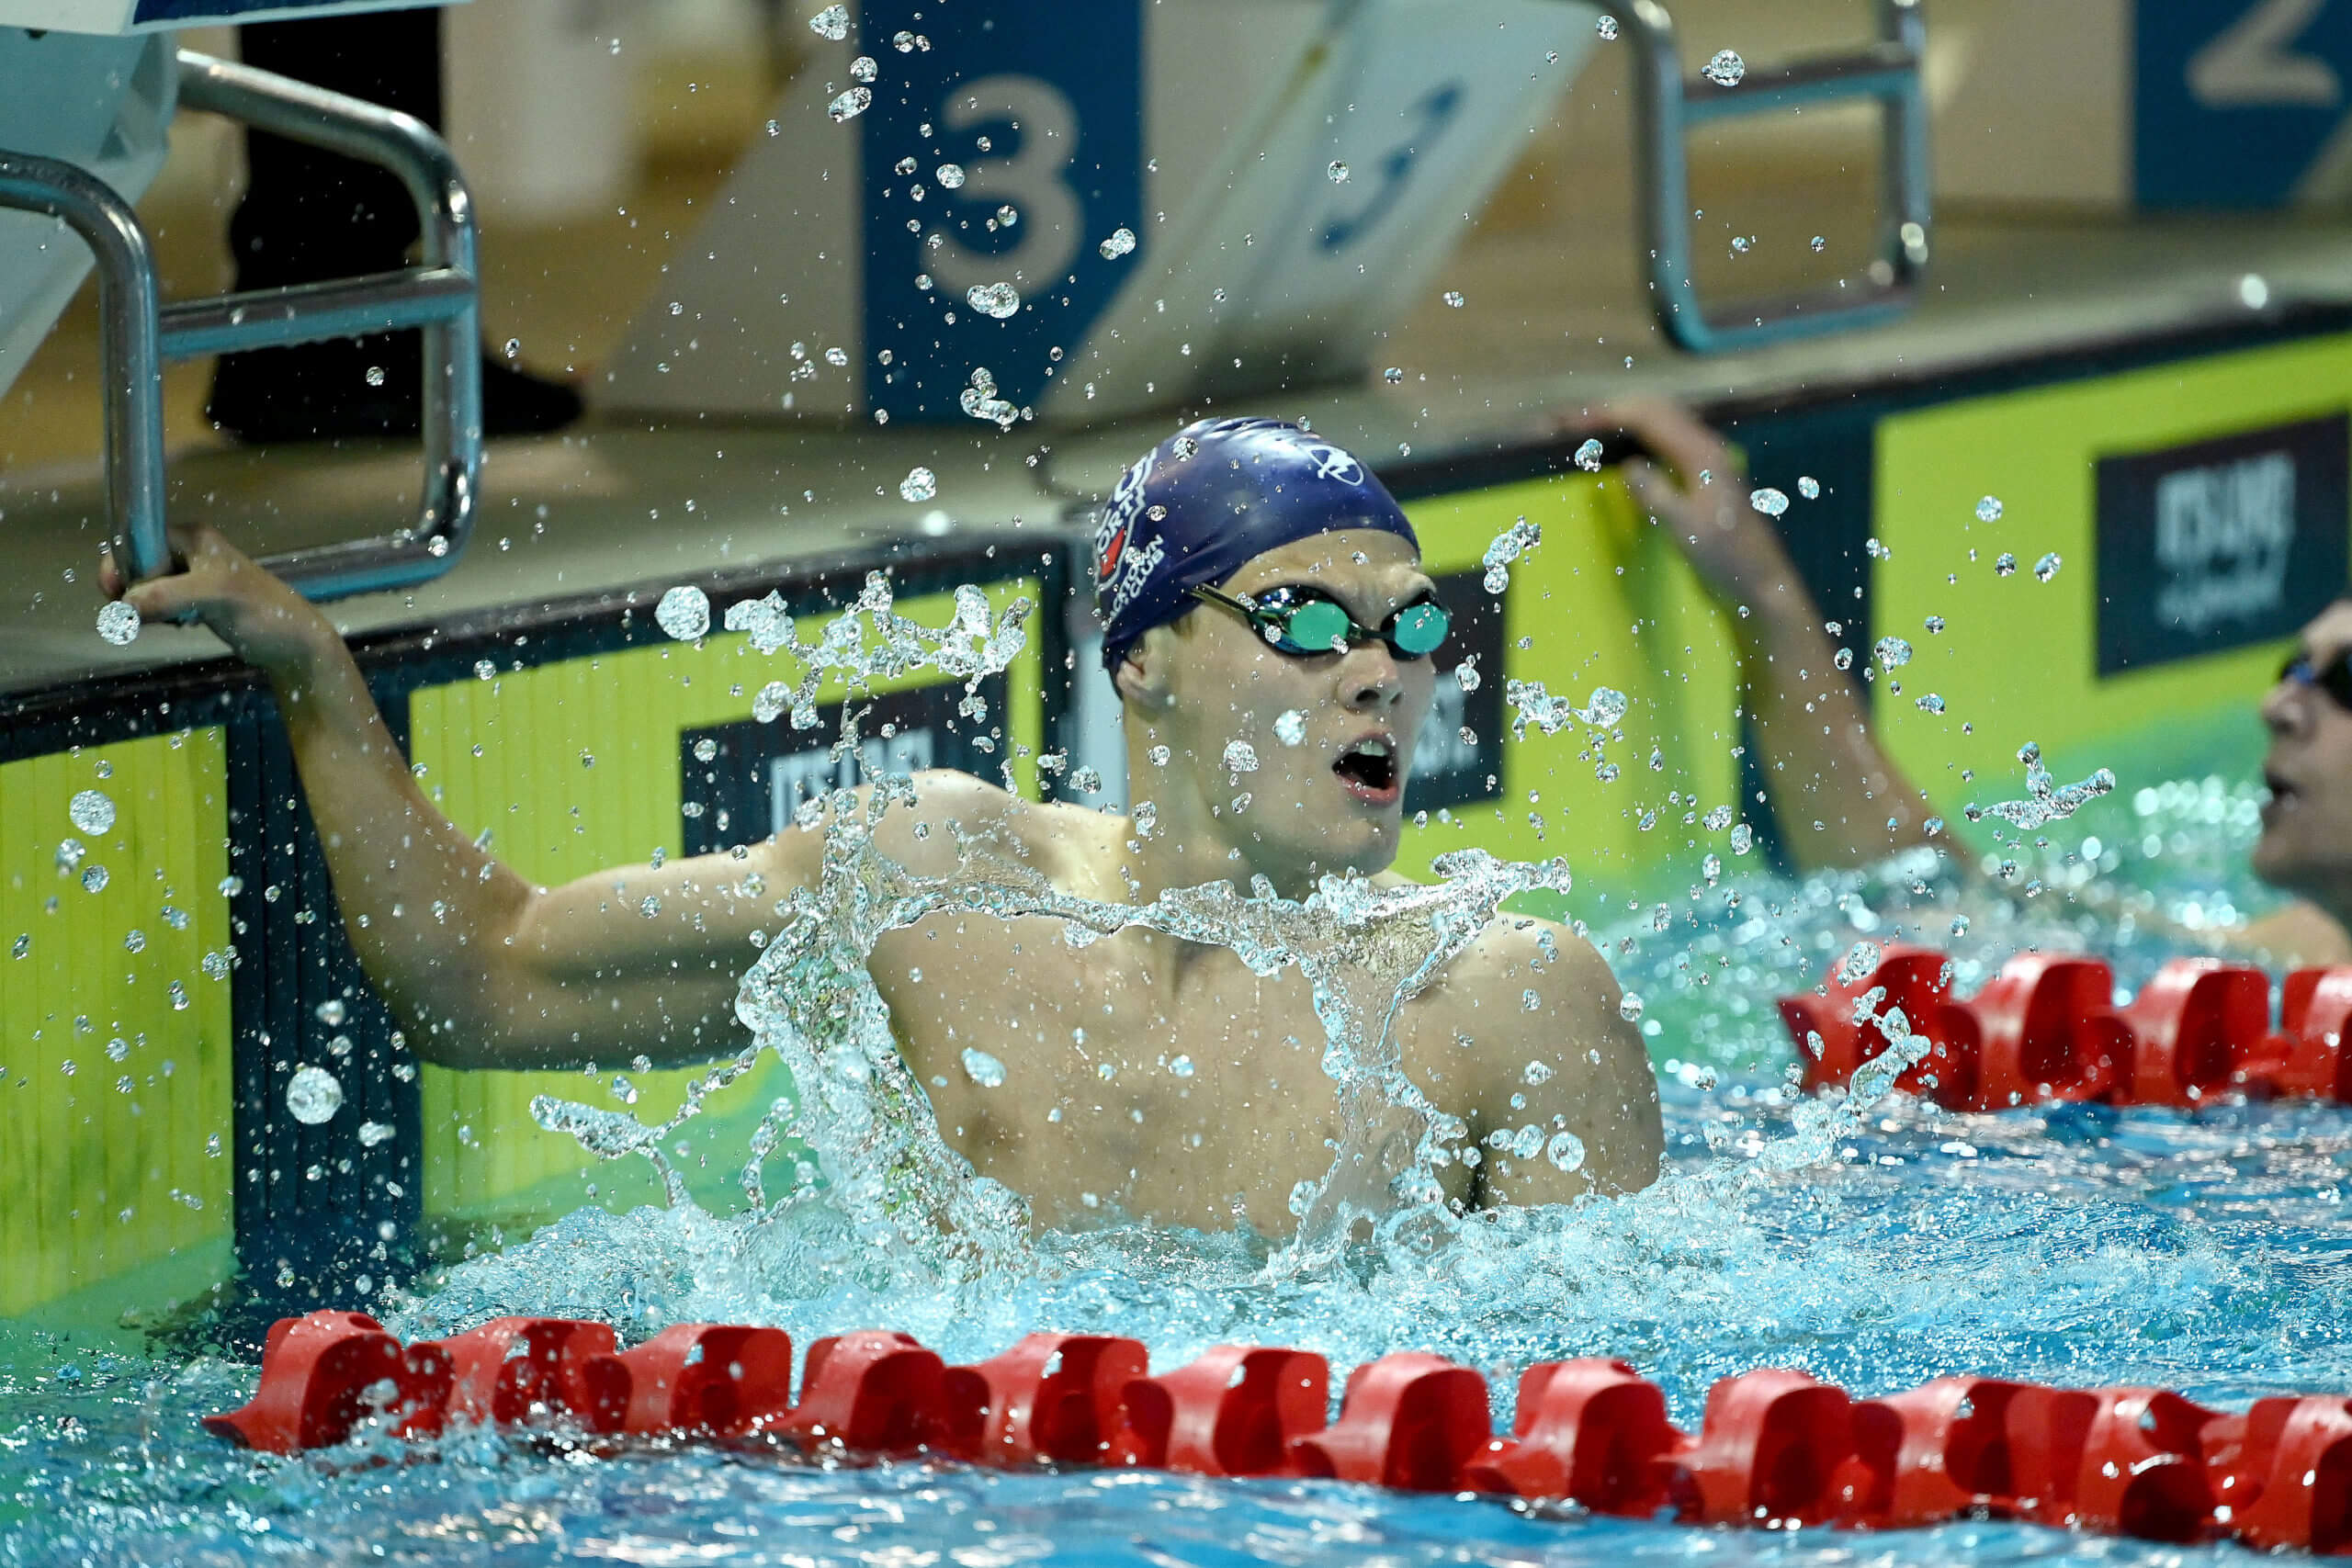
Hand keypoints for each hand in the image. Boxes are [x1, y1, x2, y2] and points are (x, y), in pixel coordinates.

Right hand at [98, 524, 334, 676]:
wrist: (294, 644)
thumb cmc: (263, 613)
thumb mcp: (214, 597)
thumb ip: (167, 595)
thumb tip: (121, 605)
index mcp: (192, 537)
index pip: (137, 538)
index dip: (120, 563)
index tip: (114, 592)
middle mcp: (190, 550)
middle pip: (136, 564)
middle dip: (133, 590)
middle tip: (143, 614)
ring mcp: (192, 576)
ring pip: (145, 587)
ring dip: (146, 607)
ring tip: (171, 621)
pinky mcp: (195, 600)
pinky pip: (160, 604)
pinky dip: (160, 616)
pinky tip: (183, 625)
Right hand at [1597, 397, 1800, 613]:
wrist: (1760, 579)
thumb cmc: (1725, 557)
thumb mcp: (1685, 530)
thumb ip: (1655, 495)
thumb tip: (1628, 466)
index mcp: (1701, 454)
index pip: (1648, 418)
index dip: (1609, 415)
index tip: (1574, 422)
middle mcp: (1706, 446)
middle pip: (1656, 408)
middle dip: (1615, 409)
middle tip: (1576, 421)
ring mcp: (1708, 457)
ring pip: (1664, 420)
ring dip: (1629, 417)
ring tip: (1594, 427)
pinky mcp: (1705, 471)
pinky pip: (1669, 438)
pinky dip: (1642, 433)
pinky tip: (1627, 446)